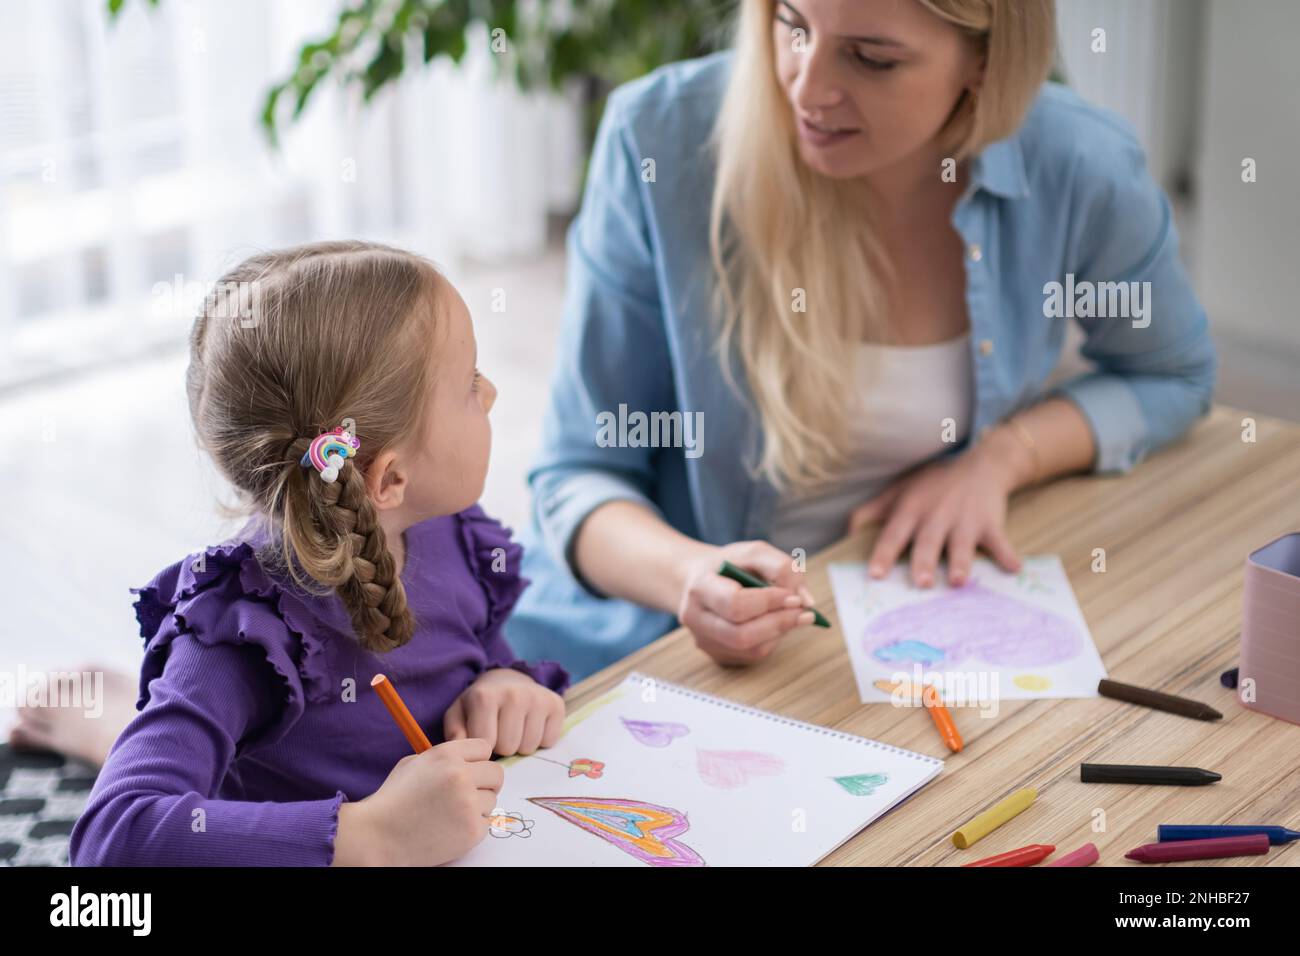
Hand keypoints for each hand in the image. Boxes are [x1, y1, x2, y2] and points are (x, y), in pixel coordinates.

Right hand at [333, 737, 501, 865]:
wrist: (377, 837)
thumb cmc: (393, 800)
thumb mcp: (413, 764)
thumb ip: (444, 758)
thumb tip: (469, 761)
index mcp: (446, 755)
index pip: (484, 747)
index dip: (477, 760)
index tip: (470, 770)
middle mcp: (460, 775)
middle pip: (496, 773)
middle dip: (485, 783)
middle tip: (470, 793)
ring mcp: (468, 803)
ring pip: (492, 800)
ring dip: (478, 807)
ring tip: (451, 814)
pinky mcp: (472, 830)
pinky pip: (486, 823)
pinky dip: (472, 827)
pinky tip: (450, 829)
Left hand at [443, 667, 564, 756]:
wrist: (507, 681)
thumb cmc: (479, 705)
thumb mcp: (459, 715)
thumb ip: (454, 734)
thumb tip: (460, 751)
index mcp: (485, 696)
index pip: (486, 745)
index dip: (484, 748)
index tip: (482, 737)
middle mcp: (514, 694)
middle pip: (509, 747)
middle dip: (503, 747)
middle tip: (500, 733)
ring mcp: (538, 697)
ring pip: (529, 747)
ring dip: (521, 745)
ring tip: (514, 730)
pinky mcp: (556, 704)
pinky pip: (549, 741)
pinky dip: (540, 740)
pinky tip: (531, 726)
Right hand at [676, 540, 815, 665]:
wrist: (697, 579)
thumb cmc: (729, 565)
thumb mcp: (754, 553)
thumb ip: (783, 569)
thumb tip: (806, 601)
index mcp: (700, 587)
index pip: (735, 604)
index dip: (769, 603)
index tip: (795, 598)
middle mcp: (695, 618)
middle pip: (741, 635)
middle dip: (779, 624)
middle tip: (806, 613)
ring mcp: (704, 640)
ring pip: (750, 650)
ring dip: (778, 633)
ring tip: (791, 615)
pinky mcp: (716, 654)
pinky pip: (751, 656)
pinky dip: (771, 641)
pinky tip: (774, 624)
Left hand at [847, 434, 1023, 587]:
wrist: (980, 466)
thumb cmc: (934, 485)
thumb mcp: (900, 491)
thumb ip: (872, 511)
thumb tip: (848, 531)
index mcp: (911, 510)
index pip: (894, 534)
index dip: (884, 554)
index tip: (875, 574)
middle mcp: (936, 515)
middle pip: (927, 541)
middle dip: (923, 561)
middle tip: (920, 583)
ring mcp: (965, 519)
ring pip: (961, 543)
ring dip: (960, 561)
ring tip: (957, 581)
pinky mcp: (990, 523)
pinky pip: (1000, 541)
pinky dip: (1007, 554)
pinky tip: (1014, 569)